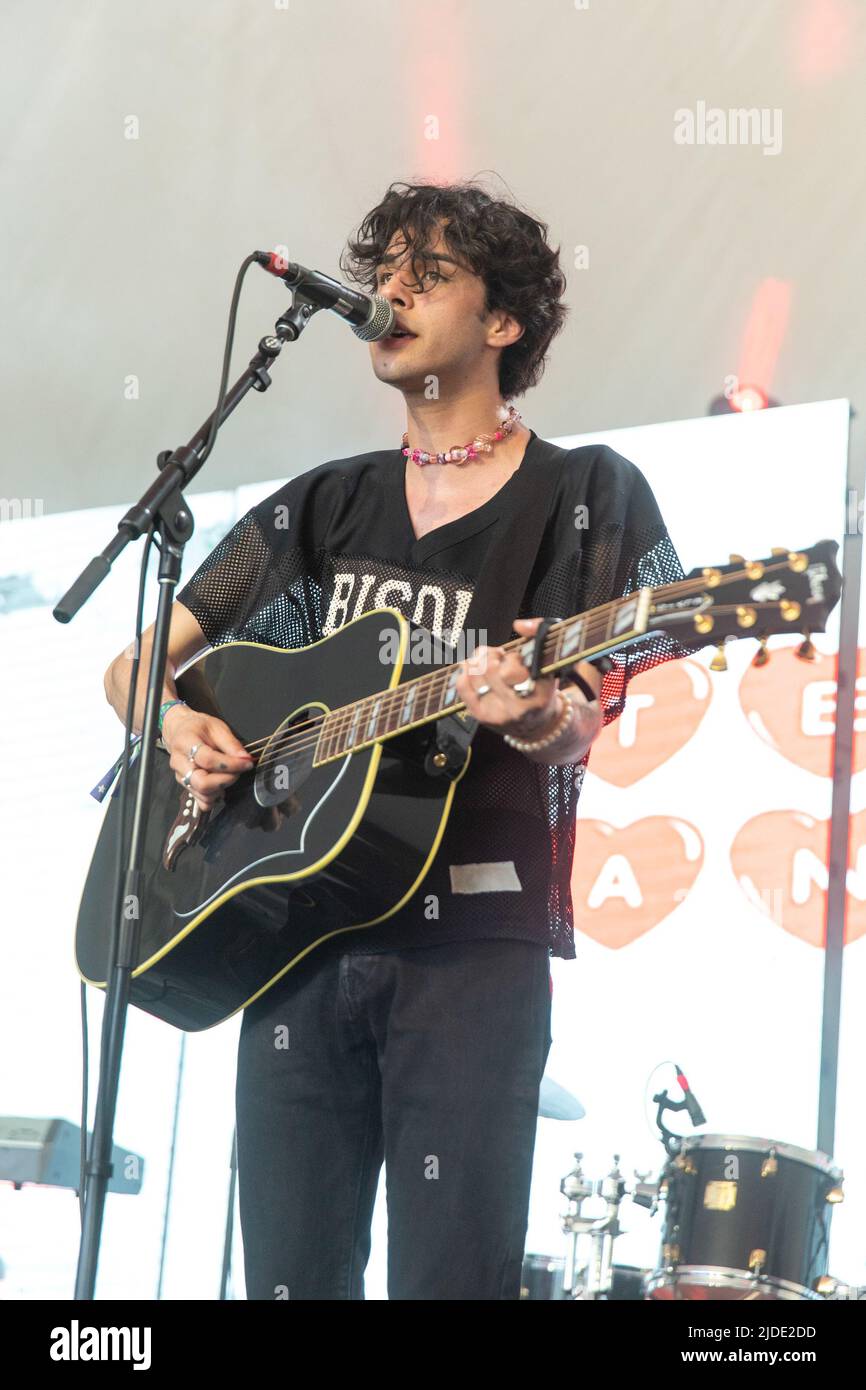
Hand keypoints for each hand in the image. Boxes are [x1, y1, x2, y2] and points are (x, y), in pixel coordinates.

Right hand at [162, 706, 253, 810]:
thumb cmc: (199, 728)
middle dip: (225, 780)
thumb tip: (245, 759)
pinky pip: (201, 801)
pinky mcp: (185, 786)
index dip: (230, 764)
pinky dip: (214, 798)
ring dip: (221, 789)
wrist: (180, 731)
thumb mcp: (217, 727)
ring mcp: (180, 776)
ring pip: (202, 793)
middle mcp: (179, 762)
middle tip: (238, 772)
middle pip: (201, 782)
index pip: (207, 759)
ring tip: (230, 776)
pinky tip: (221, 787)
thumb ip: (231, 744)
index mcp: (185, 742)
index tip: (246, 763)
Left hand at [455, 618, 564, 740]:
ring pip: (473, 673)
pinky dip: (465, 672)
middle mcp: (517, 707)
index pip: (513, 667)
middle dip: (492, 656)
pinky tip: (475, 672)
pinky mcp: (481, 716)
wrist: (536, 724)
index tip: (513, 658)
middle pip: (489, 667)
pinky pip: (462, 686)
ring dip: (478, 661)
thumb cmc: (541, 689)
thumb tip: (518, 625)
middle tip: (498, 658)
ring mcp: (497, 713)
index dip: (510, 657)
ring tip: (488, 664)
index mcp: (538, 693)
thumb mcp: (550, 664)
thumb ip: (539, 637)